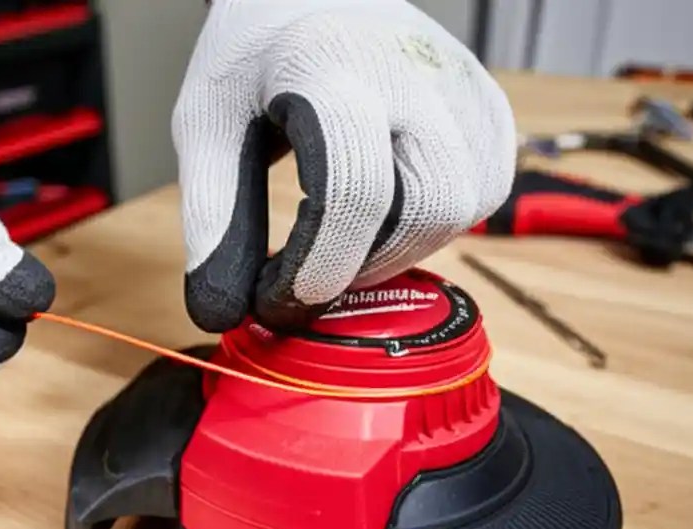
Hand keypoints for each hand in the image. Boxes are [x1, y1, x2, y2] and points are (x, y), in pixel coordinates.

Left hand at [173, 0, 516, 330]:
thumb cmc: (254, 53)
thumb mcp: (205, 125)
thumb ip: (212, 214)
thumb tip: (222, 309)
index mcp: (330, 67)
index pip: (351, 192)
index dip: (314, 270)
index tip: (274, 301)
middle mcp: (412, 71)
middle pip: (428, 208)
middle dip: (365, 265)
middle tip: (310, 273)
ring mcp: (459, 83)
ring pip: (465, 205)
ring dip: (402, 250)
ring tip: (343, 242)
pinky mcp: (486, 102)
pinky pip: (487, 187)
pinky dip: (441, 223)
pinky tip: (388, 214)